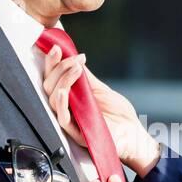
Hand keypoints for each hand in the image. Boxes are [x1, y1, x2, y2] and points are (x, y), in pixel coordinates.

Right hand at [42, 46, 162, 177]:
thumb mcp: (102, 90)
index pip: (53, 78)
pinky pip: (62, 118)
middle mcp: (67, 107)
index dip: (52, 63)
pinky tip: (65, 90)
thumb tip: (75, 58)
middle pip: (48, 86)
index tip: (58, 48)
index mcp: (71, 96)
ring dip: (63, 80)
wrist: (133, 134)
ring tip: (76, 69)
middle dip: (58, 68)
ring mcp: (70, 120)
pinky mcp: (76, 133)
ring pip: (53, 99)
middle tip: (75, 60)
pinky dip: (62, 103)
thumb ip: (86, 78)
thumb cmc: (118, 114)